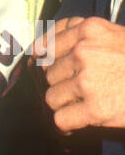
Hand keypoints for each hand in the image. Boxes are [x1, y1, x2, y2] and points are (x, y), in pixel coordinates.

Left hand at [35, 15, 124, 130]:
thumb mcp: (113, 35)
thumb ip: (81, 34)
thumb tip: (41, 48)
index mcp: (89, 30)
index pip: (48, 44)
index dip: (44, 59)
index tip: (43, 68)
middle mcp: (84, 52)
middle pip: (50, 73)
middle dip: (62, 83)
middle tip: (77, 90)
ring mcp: (88, 81)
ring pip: (52, 96)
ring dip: (64, 104)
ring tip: (78, 105)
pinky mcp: (95, 109)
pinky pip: (61, 118)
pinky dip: (67, 124)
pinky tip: (76, 123)